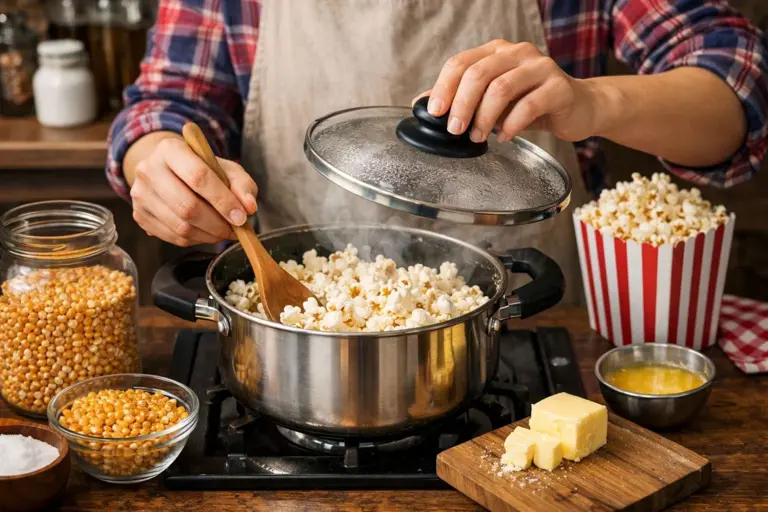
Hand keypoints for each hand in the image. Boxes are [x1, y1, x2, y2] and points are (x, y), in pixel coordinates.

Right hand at [130, 136, 257, 246]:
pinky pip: (173, 237)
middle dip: (218, 223)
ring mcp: (140, 194)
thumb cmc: (202, 169)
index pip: (198, 176)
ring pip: (181, 226)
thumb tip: (249, 207)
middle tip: (236, 229)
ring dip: (210, 235)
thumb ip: (242, 185)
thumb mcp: (226, 169)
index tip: (241, 217)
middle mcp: (148, 169)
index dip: (222, 200)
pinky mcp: (140, 215)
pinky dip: (197, 240)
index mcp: (170, 149)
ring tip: (224, 231)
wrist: (169, 171)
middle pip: (187, 206)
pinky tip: (208, 232)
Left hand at [416, 39, 600, 142]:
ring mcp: (540, 67)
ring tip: (478, 137)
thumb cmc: (531, 104)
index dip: (444, 87)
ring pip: (501, 87)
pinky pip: (529, 105)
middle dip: (461, 105)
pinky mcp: (559, 87)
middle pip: (478, 73)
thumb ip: (460, 98)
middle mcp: (518, 53)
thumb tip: (420, 103)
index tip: (435, 113)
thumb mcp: (492, 100)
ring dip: (484, 117)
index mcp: (497, 52)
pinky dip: (511, 124)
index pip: (461, 63)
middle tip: (454, 130)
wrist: (579, 107)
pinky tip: (504, 137)